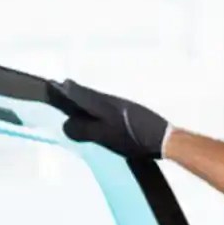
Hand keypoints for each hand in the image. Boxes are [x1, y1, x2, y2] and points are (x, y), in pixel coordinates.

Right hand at [46, 79, 168, 159]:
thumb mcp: (106, 136)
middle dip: (78, 93)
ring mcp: (126, 108)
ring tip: (80, 102)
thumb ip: (85, 130)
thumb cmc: (135, 139)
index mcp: (106, 105)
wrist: (165, 140)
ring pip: (102, 102)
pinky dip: (100, 109)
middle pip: (92, 96)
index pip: (83, 95)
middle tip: (66, 88)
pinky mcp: (134, 115)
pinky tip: (102, 116)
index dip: (70, 91)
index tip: (58, 83)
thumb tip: (65, 125)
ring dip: (89, 100)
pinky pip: (111, 108)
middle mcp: (115, 103)